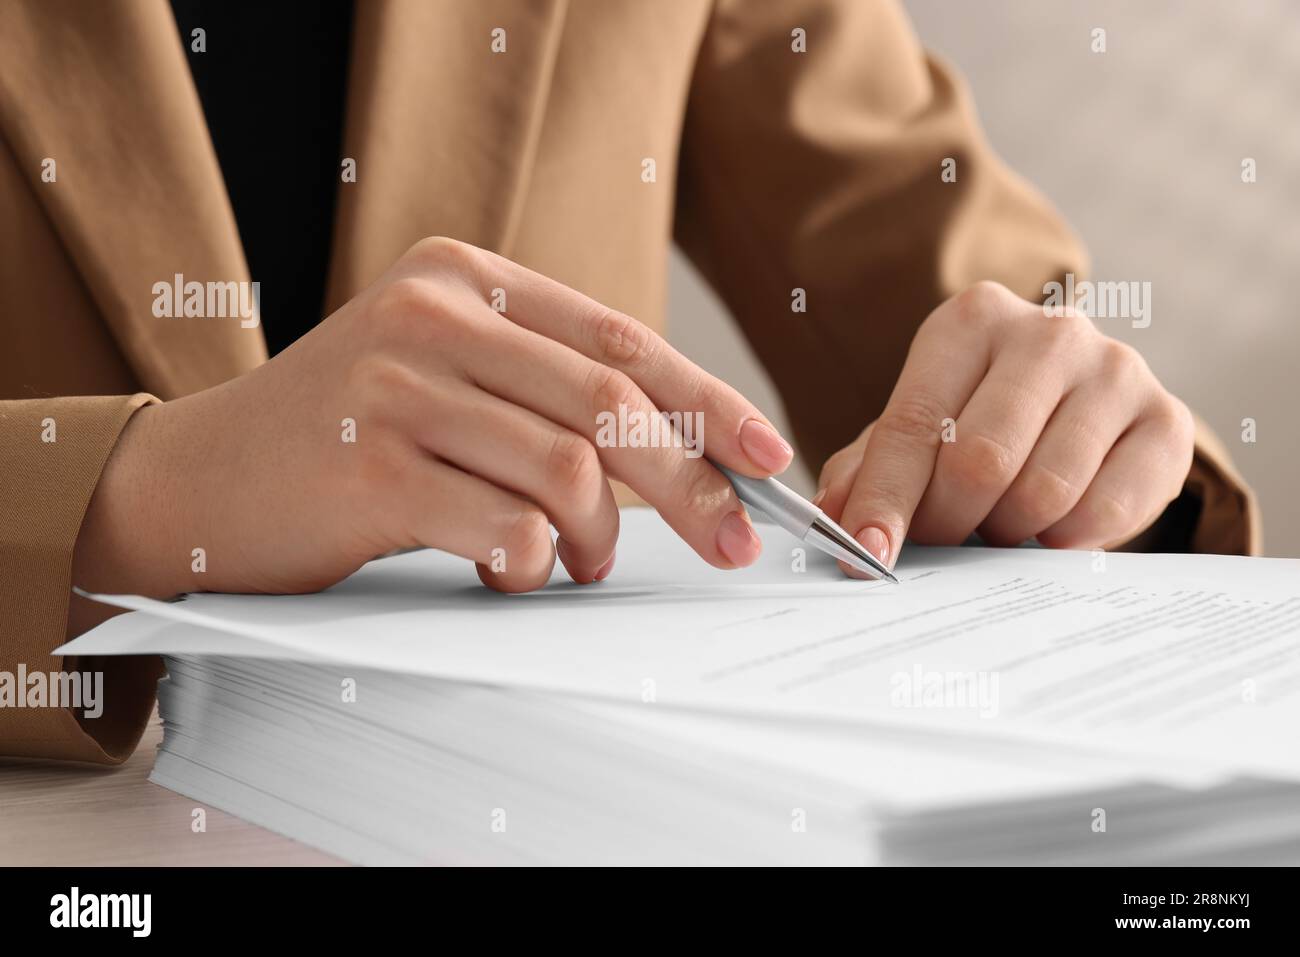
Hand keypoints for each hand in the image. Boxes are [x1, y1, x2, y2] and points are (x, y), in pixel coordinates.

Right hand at [72, 238, 793, 597]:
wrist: (198, 479)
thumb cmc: (343, 434)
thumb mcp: (443, 373)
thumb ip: (540, 390)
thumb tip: (677, 456)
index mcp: (466, 277)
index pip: (622, 341)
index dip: (708, 400)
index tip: (766, 455)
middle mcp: (433, 315)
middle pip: (612, 404)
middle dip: (691, 484)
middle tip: (731, 540)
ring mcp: (396, 386)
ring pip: (568, 468)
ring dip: (598, 535)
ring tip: (581, 562)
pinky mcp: (369, 466)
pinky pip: (502, 524)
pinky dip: (531, 563)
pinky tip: (516, 571)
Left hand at [816, 281, 1194, 574]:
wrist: (1081, 405)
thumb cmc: (978, 418)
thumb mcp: (917, 429)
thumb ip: (869, 468)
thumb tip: (836, 518)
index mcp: (970, 320)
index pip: (914, 423)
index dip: (885, 499)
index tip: (867, 554)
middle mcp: (1049, 332)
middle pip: (979, 462)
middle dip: (949, 521)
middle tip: (943, 540)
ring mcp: (1117, 371)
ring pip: (1043, 493)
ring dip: (1007, 532)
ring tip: (997, 525)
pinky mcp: (1168, 421)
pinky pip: (1106, 511)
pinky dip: (1066, 540)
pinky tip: (1050, 529)